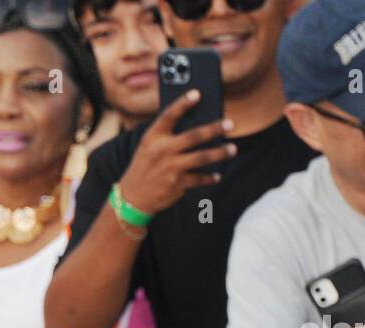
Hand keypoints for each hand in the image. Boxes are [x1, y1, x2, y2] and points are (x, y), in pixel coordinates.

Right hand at [116, 91, 235, 215]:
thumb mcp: (149, 147)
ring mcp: (170, 168)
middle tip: (230, 124)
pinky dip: (209, 178)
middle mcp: (162, 150)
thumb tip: (198, 125)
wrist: (132, 197)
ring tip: (232, 149)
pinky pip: (199, 178)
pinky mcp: (177, 184)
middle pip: (193, 136)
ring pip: (201, 157)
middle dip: (214, 129)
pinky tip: (217, 175)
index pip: (169, 116)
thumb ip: (167, 135)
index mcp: (153, 137)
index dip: (182, 103)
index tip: (197, 93)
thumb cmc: (145, 166)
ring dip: (219, 153)